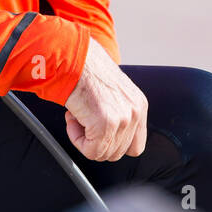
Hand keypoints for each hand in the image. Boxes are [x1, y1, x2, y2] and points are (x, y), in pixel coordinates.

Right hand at [63, 38, 147, 162]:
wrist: (74, 58)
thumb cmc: (86, 70)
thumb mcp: (114, 92)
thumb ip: (118, 113)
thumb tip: (108, 138)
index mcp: (139, 105)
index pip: (135, 147)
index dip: (113, 145)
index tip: (98, 134)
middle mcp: (135, 113)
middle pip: (117, 153)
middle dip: (96, 141)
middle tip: (83, 120)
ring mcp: (122, 120)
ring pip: (103, 154)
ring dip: (85, 138)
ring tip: (78, 115)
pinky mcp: (106, 124)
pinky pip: (90, 151)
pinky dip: (76, 138)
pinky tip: (73, 117)